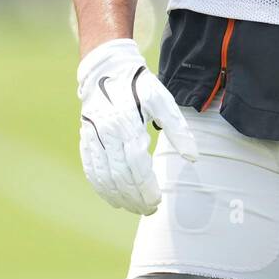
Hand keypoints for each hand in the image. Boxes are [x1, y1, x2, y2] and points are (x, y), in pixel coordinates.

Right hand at [77, 37, 197, 214]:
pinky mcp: (86, 139)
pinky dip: (101, 187)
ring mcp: (93, 137)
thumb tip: (193, 157)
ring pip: (103, 176)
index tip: (157, 200)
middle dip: (134, 197)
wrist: (105, 68)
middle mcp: (107, 132)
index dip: (146, 186)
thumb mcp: (162, 99)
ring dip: (119, 197)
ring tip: (135, 208)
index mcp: (127, 123)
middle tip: (149, 210)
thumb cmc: (139, 85)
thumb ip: (178, 128)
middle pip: (120, 175)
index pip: (136, 164)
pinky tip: (113, 198)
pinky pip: (91, 169)